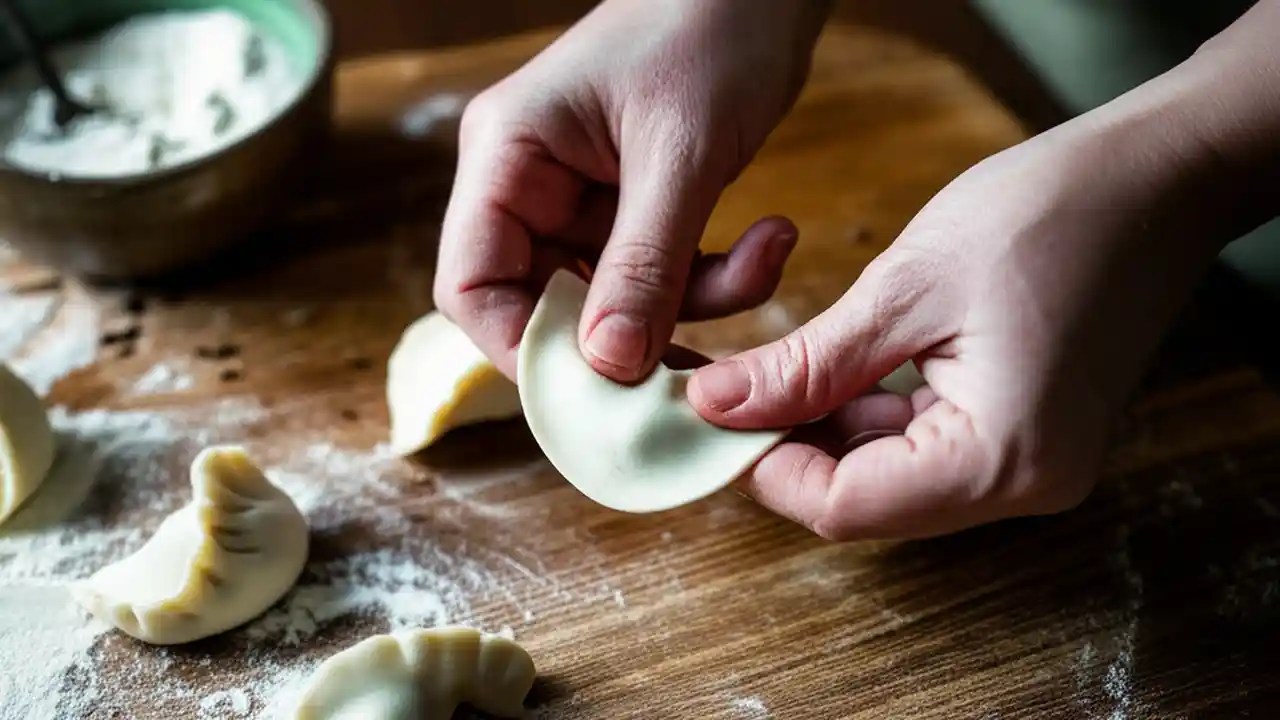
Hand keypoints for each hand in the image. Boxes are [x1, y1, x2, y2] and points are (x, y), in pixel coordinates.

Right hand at [434, 0, 830, 381]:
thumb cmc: (710, 28)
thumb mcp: (680, 153)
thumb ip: (644, 262)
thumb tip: (608, 367)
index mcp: (507, 157)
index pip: (471, 285)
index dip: (520, 349)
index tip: (597, 391)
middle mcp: (531, 185)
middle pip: (542, 305)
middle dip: (624, 338)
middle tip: (695, 357)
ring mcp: (583, 200)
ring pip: (613, 302)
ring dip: (692, 303)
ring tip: (764, 258)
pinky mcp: (635, 209)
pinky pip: (660, 277)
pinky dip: (714, 279)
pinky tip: (771, 241)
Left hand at [688, 100, 1241, 539]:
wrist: (1156, 178)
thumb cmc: (1049, 213)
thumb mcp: (905, 289)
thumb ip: (806, 364)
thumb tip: (715, 408)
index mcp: (1001, 459)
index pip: (845, 506)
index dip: (761, 466)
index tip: (706, 413)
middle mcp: (1025, 484)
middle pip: (866, 498)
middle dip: (785, 445)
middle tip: (724, 386)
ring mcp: (1031, 464)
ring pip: (890, 473)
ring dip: (823, 426)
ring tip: (771, 367)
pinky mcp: (1026, 433)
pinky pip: (926, 446)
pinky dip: (870, 412)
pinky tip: (835, 363)